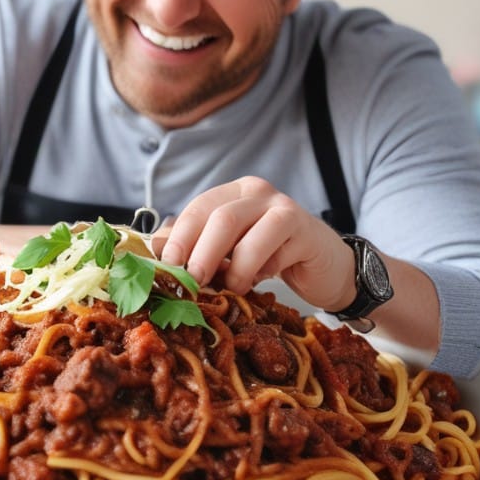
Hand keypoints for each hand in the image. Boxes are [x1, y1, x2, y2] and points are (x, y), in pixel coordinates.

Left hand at [156, 176, 355, 310]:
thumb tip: (156, 252)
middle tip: (192, 282)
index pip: (197, 209)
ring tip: (230, 287)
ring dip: (232, 268)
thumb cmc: (267, 257)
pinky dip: (262, 271)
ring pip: (245, 235)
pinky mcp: (304, 230)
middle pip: (219, 218)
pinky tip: (262, 280)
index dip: (179, 238)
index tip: (166, 266)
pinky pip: (274, 252)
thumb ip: (195, 247)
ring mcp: (282, 207)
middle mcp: (255, 192)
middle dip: (200, 253)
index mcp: (231, 192)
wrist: (323, 267)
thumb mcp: (227, 251)